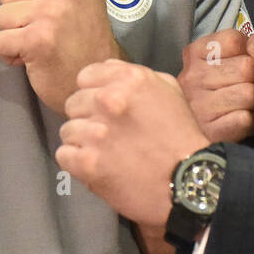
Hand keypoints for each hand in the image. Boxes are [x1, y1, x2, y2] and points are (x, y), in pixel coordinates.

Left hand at [0, 0, 122, 112]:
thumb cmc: (82, 38)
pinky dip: (10, 54)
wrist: (96, 77)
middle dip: (19, 16)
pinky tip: (32, 58)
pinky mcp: (37, 39)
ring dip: (14, 35)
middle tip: (45, 31)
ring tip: (38, 44)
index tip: (49, 13)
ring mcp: (52, 12)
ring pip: (0, 16)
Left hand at [57, 60, 209, 226]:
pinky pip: (64, 155)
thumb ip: (135, 76)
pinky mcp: (87, 162)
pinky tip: (97, 167)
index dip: (93, 93)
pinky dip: (77, 163)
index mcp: (129, 78)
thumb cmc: (182, 136)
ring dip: (82, 142)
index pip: (85, 76)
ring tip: (105, 154)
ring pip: (67, 130)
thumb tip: (107, 71)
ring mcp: (96, 132)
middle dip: (87, 118)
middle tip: (107, 135)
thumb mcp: (169, 91)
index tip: (104, 109)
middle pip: (73, 103)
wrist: (190, 182)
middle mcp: (109, 100)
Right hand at [178, 24, 253, 142]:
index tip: (245, 62)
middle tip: (245, 86)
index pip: (236, 41)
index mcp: (196, 51)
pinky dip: (253, 121)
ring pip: (249, 94)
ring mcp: (197, 106)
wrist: (237, 129)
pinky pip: (246, 120)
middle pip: (247, 67)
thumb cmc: (248, 82)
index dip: (251, 52)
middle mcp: (190, 77)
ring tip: (243, 103)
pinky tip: (241, 119)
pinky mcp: (208, 132)